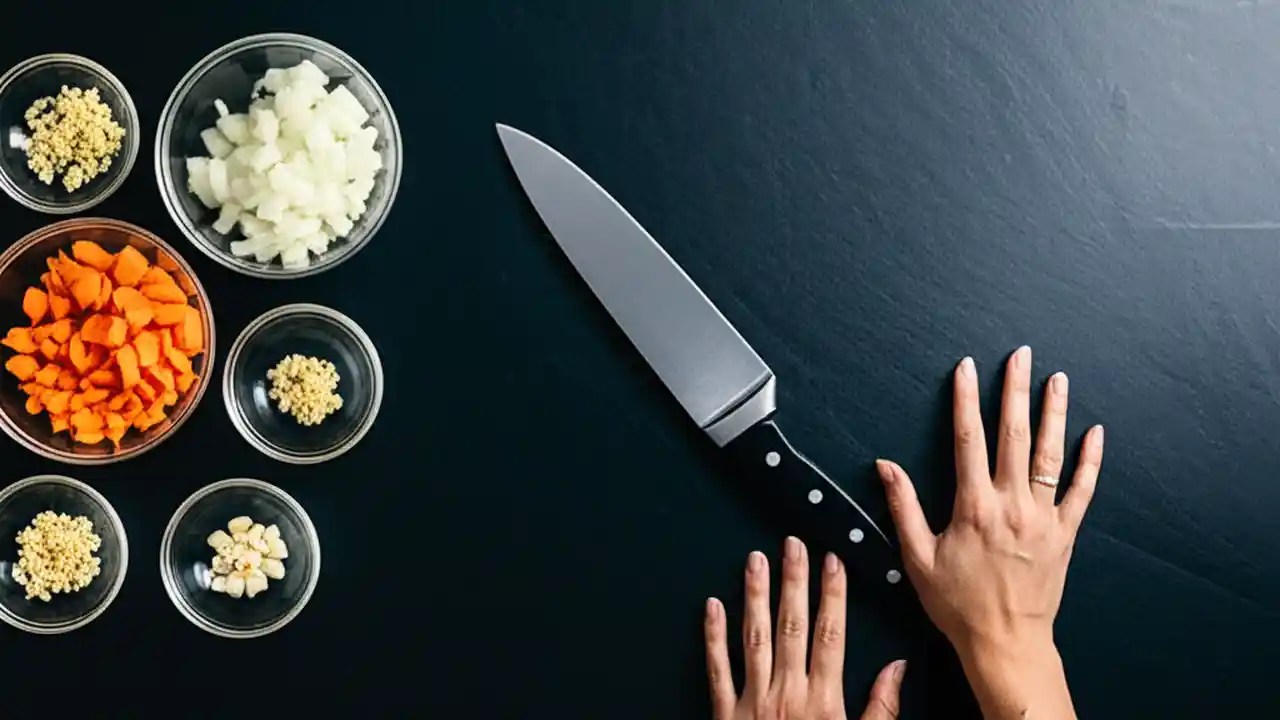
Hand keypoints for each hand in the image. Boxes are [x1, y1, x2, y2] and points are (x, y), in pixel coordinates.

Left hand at [704, 537, 906, 718]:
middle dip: (793, 582)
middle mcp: (786, 695)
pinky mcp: (724, 715)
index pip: (830, 635)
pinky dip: (713, 637)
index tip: (832, 561)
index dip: (832, 595)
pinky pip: (717, 670)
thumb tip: (898, 667)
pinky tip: (711, 605)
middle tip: (791, 544)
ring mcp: (751, 703)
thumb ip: (881, 709)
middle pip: (791, 626)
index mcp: (823, 702)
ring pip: (753, 638)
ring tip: (754, 560)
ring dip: (754, 596)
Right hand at [876, 346, 1102, 718]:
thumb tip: (884, 466)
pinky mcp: (1065, 534)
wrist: (1005, 642)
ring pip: (1050, 455)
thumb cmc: (957, 605)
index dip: (965, 400)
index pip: (968, 440)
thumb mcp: (917, 558)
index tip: (966, 367)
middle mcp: (1012, 505)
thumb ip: (903, 507)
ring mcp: (1043, 518)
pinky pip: (1082, 491)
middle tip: (1020, 355)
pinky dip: (1090, 461)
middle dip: (1015, 390)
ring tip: (1057, 378)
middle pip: (1013, 435)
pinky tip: (1095, 433)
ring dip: (1054, 413)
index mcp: (973, 507)